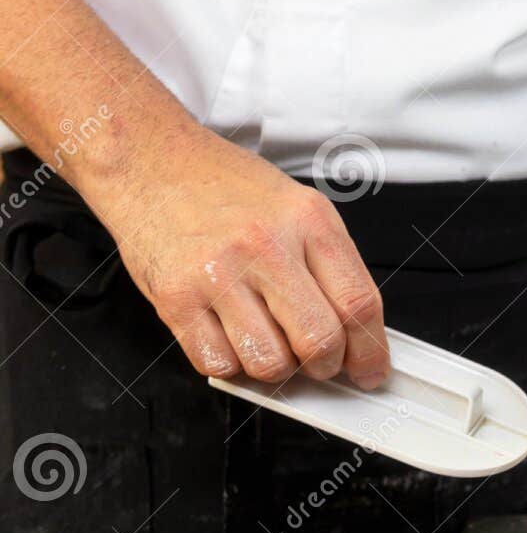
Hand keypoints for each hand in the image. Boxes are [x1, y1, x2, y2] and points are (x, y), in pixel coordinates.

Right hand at [85, 129, 389, 385]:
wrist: (151, 161)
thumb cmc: (226, 187)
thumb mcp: (299, 207)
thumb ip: (330, 267)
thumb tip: (357, 333)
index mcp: (309, 221)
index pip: (359, 303)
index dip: (370, 351)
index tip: (369, 370)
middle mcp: (266, 246)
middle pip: (319, 341)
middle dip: (325, 366)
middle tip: (317, 363)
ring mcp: (218, 273)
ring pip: (269, 364)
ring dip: (276, 369)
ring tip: (267, 341)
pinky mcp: (175, 297)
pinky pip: (218, 364)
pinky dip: (231, 364)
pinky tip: (229, 336)